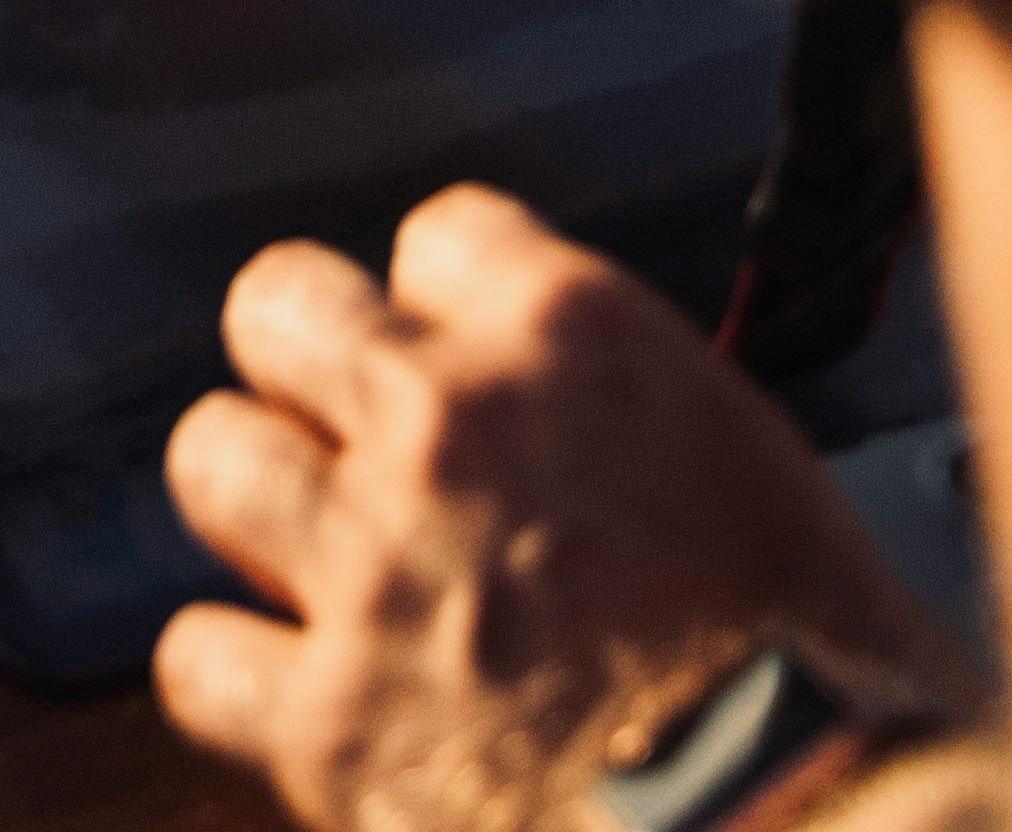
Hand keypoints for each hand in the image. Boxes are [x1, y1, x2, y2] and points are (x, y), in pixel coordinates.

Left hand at [158, 191, 975, 831]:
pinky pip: (199, 652)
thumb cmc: (812, 666)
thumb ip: (616, 404)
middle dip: (308, 363)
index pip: (438, 237)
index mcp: (566, 330)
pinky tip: (292, 691)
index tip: (467, 362)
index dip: (451, 310)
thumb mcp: (745, 458)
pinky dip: (237, 673)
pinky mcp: (330, 718)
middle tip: (344, 432)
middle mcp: (446, 416)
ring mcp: (372, 563)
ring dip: (261, 502)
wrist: (797, 821)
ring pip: (215, 457)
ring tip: (307, 552)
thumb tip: (559, 421)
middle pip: (281, 305)